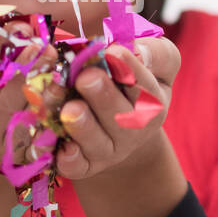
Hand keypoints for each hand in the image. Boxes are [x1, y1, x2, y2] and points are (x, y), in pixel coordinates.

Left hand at [54, 36, 180, 181]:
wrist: (118, 124)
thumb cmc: (131, 80)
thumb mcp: (154, 61)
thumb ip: (155, 53)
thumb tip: (136, 49)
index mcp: (152, 101)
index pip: (145, 85)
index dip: (129, 69)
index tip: (113, 52)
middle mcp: (132, 130)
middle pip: (122, 118)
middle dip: (103, 97)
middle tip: (87, 78)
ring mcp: (108, 150)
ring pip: (97, 143)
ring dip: (83, 126)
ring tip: (71, 109)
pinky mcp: (84, 165)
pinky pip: (77, 167)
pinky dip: (69, 160)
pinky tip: (62, 148)